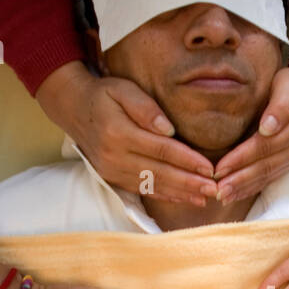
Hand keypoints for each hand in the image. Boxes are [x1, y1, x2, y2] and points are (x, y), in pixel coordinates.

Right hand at [36, 62, 218, 205]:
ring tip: (205, 198)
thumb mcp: (123, 89)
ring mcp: (112, 171)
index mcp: (118, 132)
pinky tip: (184, 199)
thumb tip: (168, 129)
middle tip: (214, 189)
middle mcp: (114, 156)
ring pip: (152, 185)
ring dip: (180, 194)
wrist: (74, 109)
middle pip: (159, 172)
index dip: (187, 160)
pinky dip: (165, 196)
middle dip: (189, 183)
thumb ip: (145, 107)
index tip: (210, 167)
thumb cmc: (104, 95)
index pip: (161, 149)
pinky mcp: (113, 178)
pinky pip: (142, 190)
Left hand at [212, 62, 288, 202]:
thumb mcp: (288, 85)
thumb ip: (280, 106)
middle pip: (265, 166)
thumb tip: (268, 127)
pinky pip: (270, 178)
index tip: (219, 168)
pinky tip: (236, 194)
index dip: (241, 159)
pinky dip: (252, 188)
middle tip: (217, 190)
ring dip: (243, 188)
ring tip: (223, 196)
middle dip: (239, 180)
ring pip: (267, 176)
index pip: (264, 147)